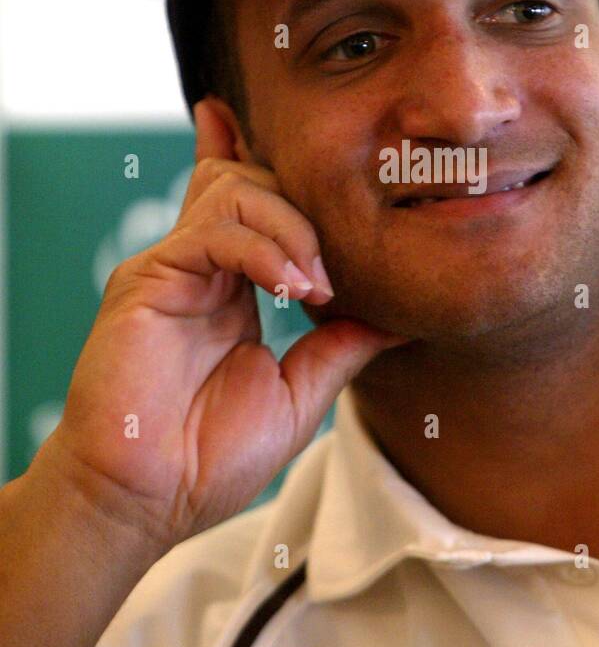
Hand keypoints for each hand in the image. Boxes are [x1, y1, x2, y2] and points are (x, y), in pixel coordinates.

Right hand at [41, 99, 407, 553]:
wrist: (146, 500)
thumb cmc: (208, 458)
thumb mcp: (299, 395)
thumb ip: (341, 347)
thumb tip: (403, 320)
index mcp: (230, 286)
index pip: (249, 201)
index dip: (268, 160)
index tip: (319, 146)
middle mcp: (199, 266)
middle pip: (250, 178)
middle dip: (306, 205)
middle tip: (334, 276)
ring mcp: (171, 268)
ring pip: (236, 190)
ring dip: (292, 228)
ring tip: (316, 288)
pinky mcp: (147, 279)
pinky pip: (212, 231)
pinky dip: (262, 249)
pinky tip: (291, 289)